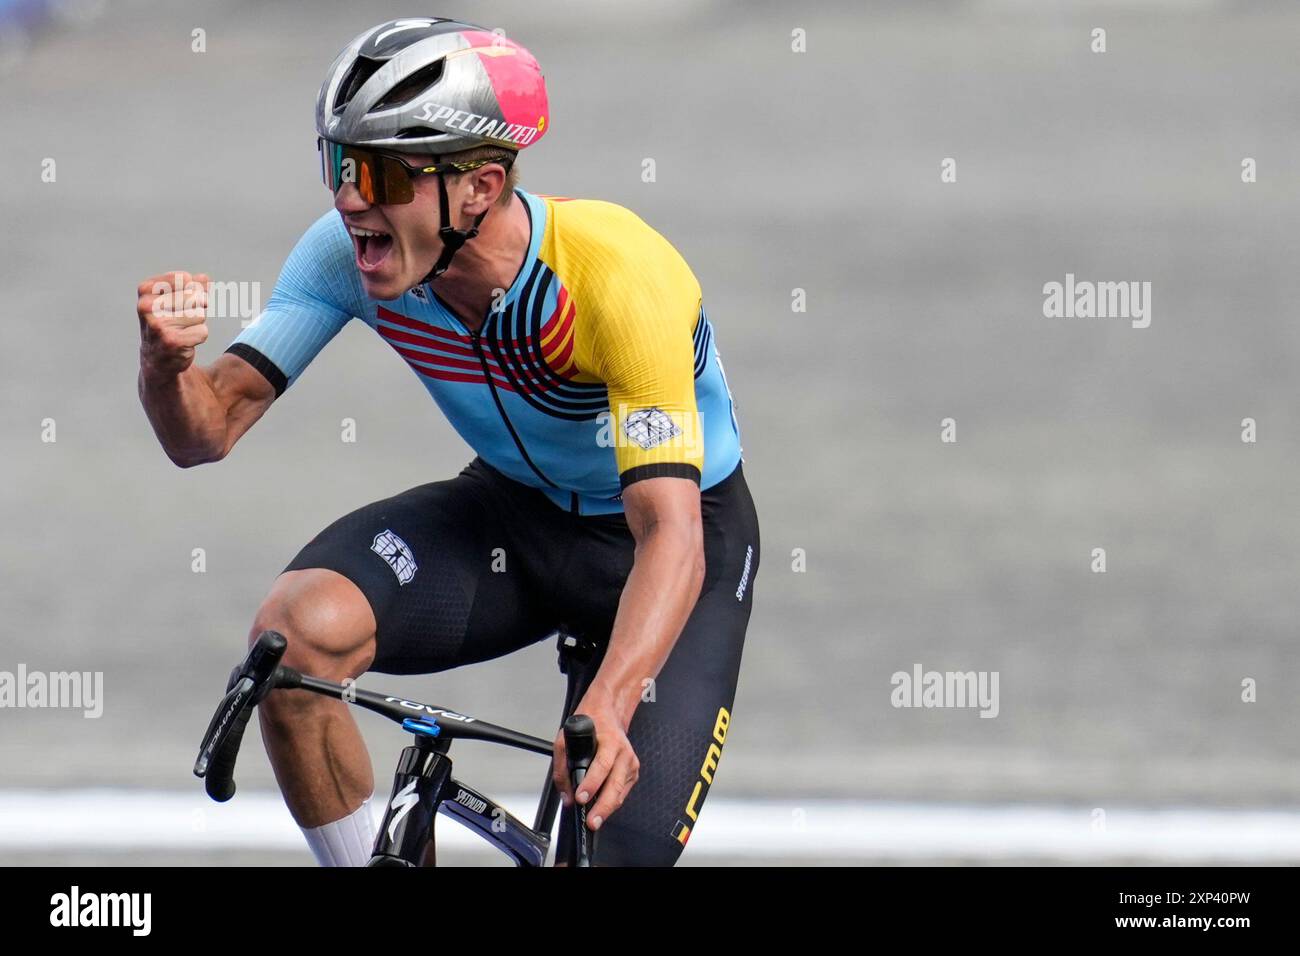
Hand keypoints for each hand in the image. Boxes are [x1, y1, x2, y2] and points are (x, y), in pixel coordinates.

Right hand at [138, 271, 209, 378]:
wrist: (158, 357)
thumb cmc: (170, 322)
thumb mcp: (177, 299)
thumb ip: (192, 285)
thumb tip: (204, 278)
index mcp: (146, 290)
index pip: (185, 278)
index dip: (193, 289)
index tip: (182, 302)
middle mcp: (147, 306)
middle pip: (195, 296)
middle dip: (197, 307)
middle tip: (183, 319)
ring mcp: (158, 324)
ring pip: (200, 314)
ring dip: (198, 323)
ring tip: (182, 330)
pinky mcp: (172, 341)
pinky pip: (203, 331)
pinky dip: (199, 336)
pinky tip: (184, 341)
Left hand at [550, 683, 639, 830]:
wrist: (608, 711)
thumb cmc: (590, 721)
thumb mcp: (566, 738)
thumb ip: (562, 768)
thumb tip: (566, 795)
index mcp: (610, 741)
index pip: (602, 765)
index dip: (592, 783)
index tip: (581, 796)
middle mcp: (624, 752)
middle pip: (616, 783)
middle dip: (603, 805)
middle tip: (591, 820)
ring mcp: (631, 762)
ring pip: (621, 791)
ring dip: (608, 807)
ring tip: (595, 820)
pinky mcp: (633, 770)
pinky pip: (623, 791)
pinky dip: (613, 801)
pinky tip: (603, 808)